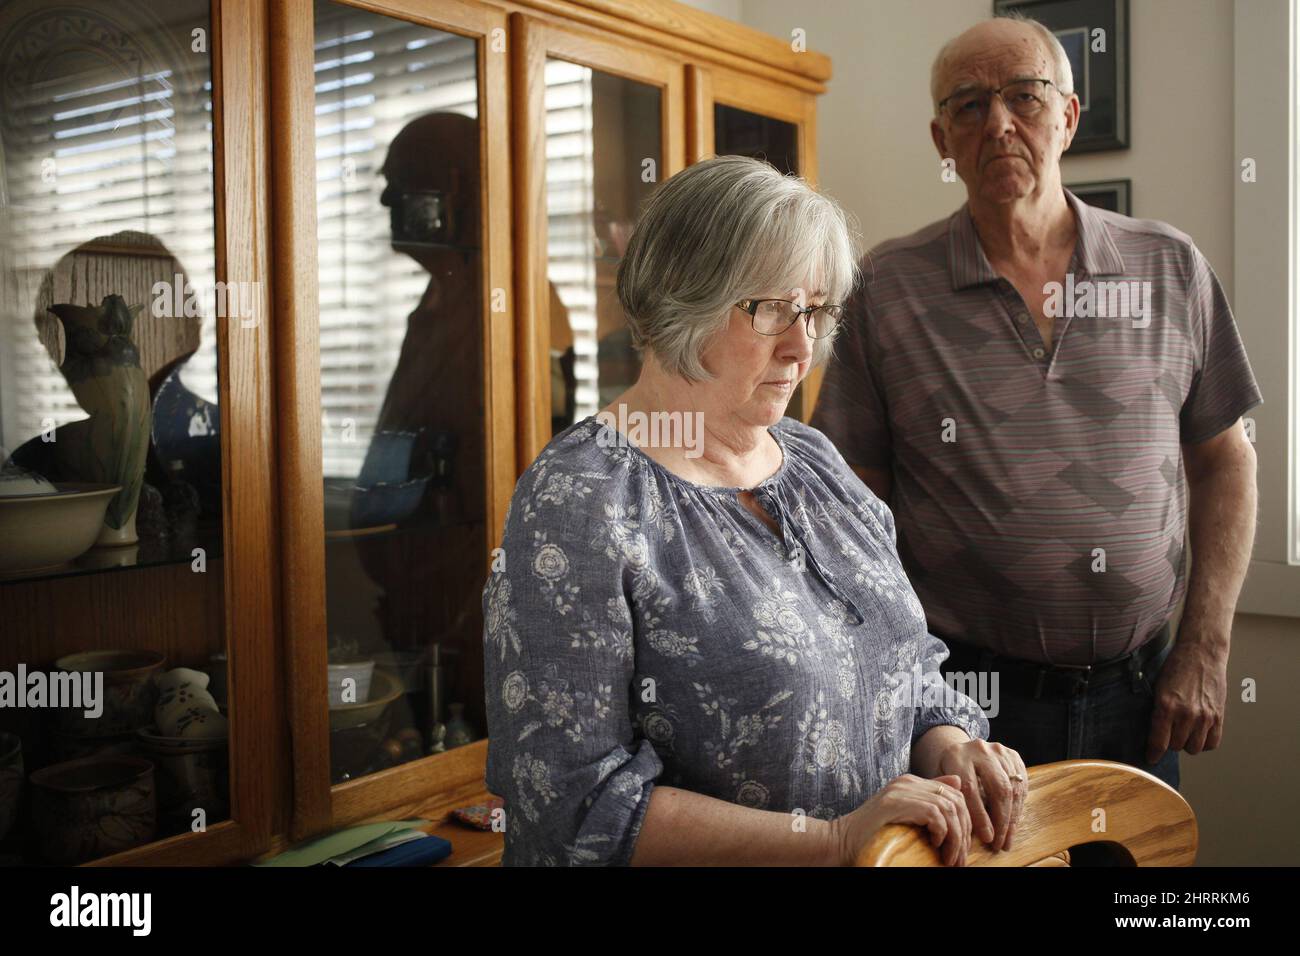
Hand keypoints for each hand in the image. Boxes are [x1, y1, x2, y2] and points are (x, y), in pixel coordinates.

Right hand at [830, 773, 970, 865]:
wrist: (840, 841)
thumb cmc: (872, 835)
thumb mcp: (905, 817)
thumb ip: (929, 802)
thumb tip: (958, 782)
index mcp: (911, 783)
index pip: (954, 792)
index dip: (966, 821)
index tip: (962, 848)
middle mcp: (907, 781)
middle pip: (956, 799)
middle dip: (964, 832)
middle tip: (959, 858)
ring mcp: (900, 790)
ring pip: (948, 808)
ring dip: (955, 838)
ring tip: (950, 858)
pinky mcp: (895, 803)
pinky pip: (934, 814)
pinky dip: (941, 833)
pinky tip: (935, 846)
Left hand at [936, 738, 1027, 851]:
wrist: (959, 751)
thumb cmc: (947, 774)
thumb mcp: (942, 783)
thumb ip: (951, 800)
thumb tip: (967, 827)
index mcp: (957, 756)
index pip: (971, 789)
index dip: (980, 816)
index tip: (986, 838)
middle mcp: (980, 750)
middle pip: (998, 788)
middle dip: (1001, 820)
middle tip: (999, 843)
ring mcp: (999, 751)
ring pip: (1013, 788)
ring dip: (1012, 818)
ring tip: (1007, 839)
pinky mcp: (1013, 755)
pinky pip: (1021, 784)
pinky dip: (1018, 807)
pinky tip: (1013, 823)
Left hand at [1146, 638, 1228, 762]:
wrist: (1202, 653)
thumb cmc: (1176, 667)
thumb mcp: (1158, 687)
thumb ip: (1158, 710)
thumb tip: (1154, 732)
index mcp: (1166, 706)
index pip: (1159, 742)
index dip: (1153, 753)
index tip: (1151, 758)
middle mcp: (1186, 714)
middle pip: (1176, 747)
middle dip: (1170, 743)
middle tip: (1169, 732)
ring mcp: (1204, 717)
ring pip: (1194, 748)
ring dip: (1187, 743)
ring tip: (1184, 731)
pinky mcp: (1219, 716)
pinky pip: (1212, 743)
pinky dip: (1205, 742)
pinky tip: (1199, 732)